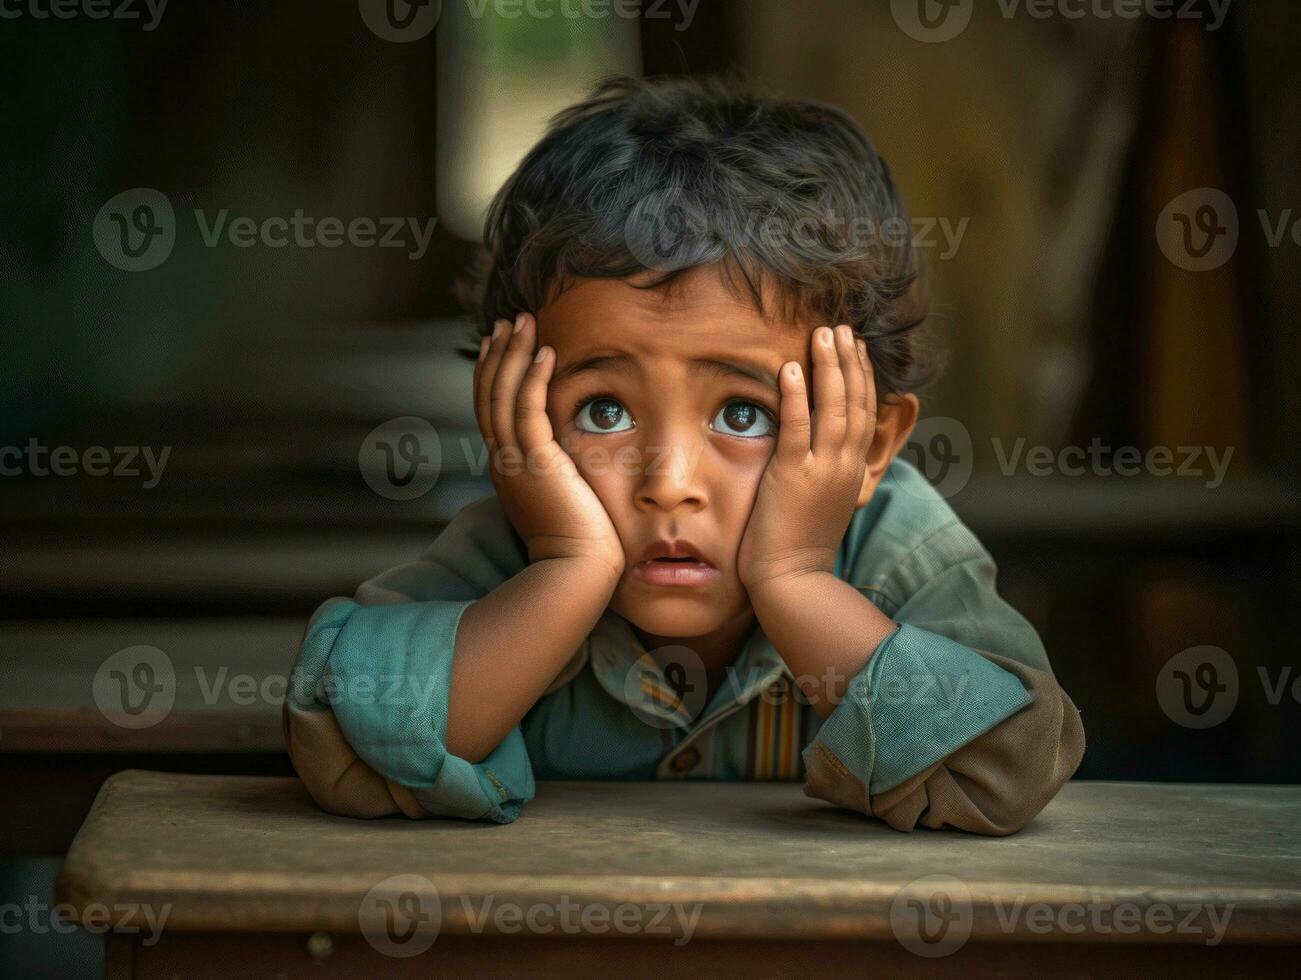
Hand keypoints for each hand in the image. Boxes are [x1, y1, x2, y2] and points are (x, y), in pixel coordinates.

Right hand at [474, 312, 624, 578]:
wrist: (574, 573)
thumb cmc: (577, 546)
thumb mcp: (557, 502)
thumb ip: (553, 476)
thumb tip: (565, 461)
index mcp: (506, 471)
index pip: (492, 412)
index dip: (492, 376)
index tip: (499, 347)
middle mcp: (503, 462)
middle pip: (489, 396)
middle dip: (497, 355)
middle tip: (507, 322)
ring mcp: (515, 462)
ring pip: (502, 396)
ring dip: (512, 354)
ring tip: (523, 322)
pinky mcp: (535, 463)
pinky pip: (527, 409)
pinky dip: (531, 377)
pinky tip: (544, 352)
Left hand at [737, 324, 875, 591]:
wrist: (793, 581)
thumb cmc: (800, 546)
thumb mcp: (824, 502)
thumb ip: (828, 472)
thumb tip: (823, 451)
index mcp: (854, 470)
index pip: (865, 413)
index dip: (861, 377)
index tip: (854, 348)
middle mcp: (845, 466)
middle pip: (856, 402)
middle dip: (850, 361)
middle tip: (842, 328)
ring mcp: (822, 470)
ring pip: (834, 407)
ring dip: (829, 367)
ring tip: (824, 334)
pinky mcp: (794, 476)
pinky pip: (798, 427)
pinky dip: (797, 396)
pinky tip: (791, 368)